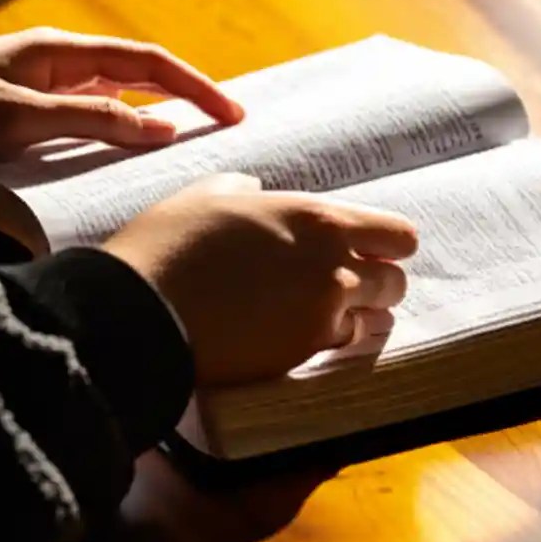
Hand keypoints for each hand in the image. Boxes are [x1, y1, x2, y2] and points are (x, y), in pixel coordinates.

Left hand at [0, 27, 242, 160]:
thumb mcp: (19, 117)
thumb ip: (93, 119)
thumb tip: (162, 126)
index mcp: (59, 51)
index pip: (147, 61)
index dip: (196, 85)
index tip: (233, 114)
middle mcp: (59, 62)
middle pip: (142, 71)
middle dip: (190, 92)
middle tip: (230, 124)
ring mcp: (47, 84)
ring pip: (122, 91)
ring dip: (164, 108)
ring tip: (200, 133)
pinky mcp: (35, 109)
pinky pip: (98, 112)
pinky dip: (131, 124)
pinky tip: (143, 144)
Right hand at [103, 174, 417, 385]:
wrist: (142, 309)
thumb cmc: (169, 244)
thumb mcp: (208, 194)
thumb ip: (247, 191)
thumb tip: (257, 193)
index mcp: (318, 218)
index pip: (398, 235)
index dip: (388, 245)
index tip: (371, 251)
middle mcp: (335, 266)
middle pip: (395, 281)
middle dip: (377, 283)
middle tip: (344, 285)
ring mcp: (324, 312)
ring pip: (374, 318)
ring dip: (356, 315)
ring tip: (318, 311)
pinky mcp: (305, 350)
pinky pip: (340, 346)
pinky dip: (328, 340)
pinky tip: (296, 332)